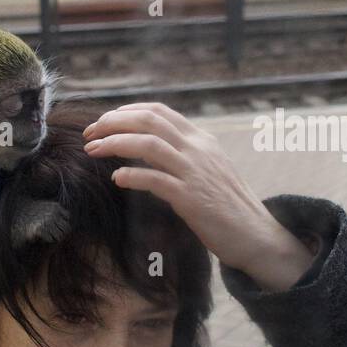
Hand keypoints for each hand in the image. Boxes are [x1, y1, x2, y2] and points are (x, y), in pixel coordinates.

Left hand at [82, 103, 315, 291]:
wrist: (256, 234)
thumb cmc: (230, 206)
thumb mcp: (211, 170)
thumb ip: (186, 156)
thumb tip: (153, 150)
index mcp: (203, 140)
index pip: (159, 111)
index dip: (127, 111)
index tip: (105, 121)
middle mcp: (199, 149)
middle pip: (149, 120)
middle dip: (113, 122)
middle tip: (90, 133)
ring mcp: (195, 172)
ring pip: (147, 144)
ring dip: (114, 144)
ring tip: (93, 151)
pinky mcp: (191, 197)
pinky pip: (154, 179)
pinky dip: (131, 175)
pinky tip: (116, 179)